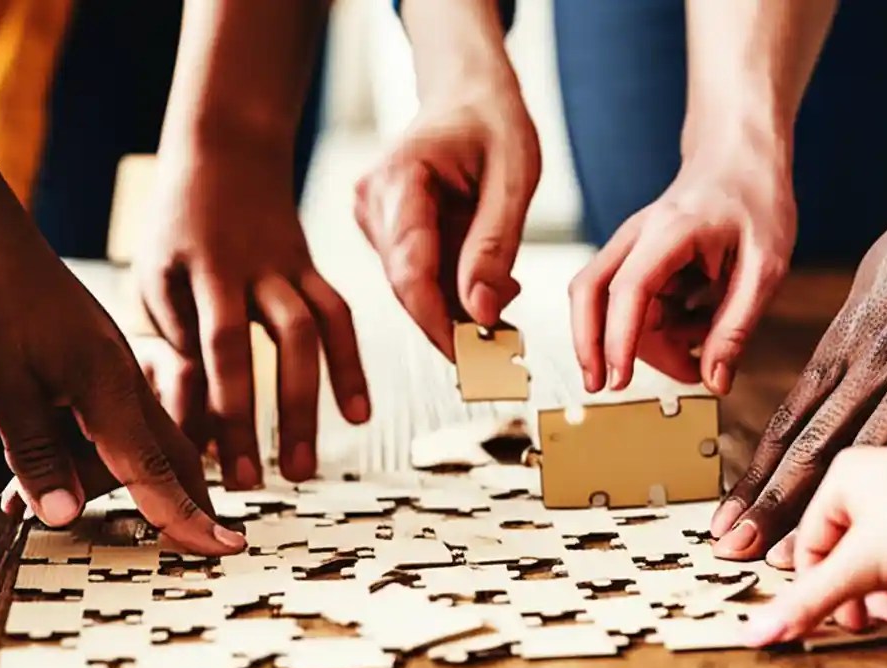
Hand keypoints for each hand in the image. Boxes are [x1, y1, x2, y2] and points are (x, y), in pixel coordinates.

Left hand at [0, 245, 243, 555]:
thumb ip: (33, 452)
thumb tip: (60, 515)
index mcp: (110, 388)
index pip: (155, 471)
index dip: (188, 518)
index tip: (228, 549)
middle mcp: (122, 382)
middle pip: (168, 458)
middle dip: (187, 503)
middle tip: (204, 543)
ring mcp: (109, 371)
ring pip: (138, 443)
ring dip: (111, 483)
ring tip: (36, 503)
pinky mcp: (90, 364)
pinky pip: (109, 422)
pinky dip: (89, 456)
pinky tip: (48, 468)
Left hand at [138, 149, 368, 488]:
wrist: (229, 146)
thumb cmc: (180, 222)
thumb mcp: (155, 272)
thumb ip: (172, 336)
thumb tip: (185, 411)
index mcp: (204, 267)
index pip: (216, 344)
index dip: (220, 405)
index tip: (212, 463)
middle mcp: (254, 267)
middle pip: (271, 343)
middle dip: (265, 417)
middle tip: (256, 481)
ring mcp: (290, 267)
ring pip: (312, 335)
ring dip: (311, 405)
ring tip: (302, 469)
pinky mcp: (313, 270)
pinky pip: (340, 318)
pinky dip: (352, 367)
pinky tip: (357, 415)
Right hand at [354, 71, 539, 356]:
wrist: (467, 94)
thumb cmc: (492, 122)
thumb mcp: (514, 179)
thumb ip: (494, 248)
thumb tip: (480, 313)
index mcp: (401, 178)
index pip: (410, 271)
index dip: (438, 322)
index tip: (472, 355)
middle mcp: (373, 200)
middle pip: (408, 286)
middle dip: (455, 318)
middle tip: (506, 333)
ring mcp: (373, 217)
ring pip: (413, 287)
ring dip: (458, 303)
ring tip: (505, 286)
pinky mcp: (383, 231)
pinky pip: (417, 275)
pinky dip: (452, 287)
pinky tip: (484, 275)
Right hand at [568, 126, 792, 394]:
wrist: (740, 156)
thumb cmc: (756, 200)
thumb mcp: (766, 267)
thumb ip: (737, 325)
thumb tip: (714, 381)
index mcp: (670, 232)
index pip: (628, 290)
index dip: (618, 339)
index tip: (618, 380)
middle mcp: (637, 237)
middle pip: (589, 292)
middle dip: (589, 344)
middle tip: (603, 388)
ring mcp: (631, 247)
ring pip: (607, 303)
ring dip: (637, 341)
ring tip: (693, 357)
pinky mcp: (636, 259)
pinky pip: (630, 302)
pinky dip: (652, 328)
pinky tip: (692, 333)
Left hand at [709, 185, 886, 561]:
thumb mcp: (868, 286)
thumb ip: (848, 339)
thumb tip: (834, 372)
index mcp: (843, 345)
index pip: (787, 425)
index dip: (756, 479)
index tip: (730, 517)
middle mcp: (875, 368)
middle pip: (815, 454)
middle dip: (773, 510)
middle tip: (738, 551)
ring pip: (873, 465)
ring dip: (840, 522)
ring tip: (810, 567)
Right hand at [744, 441, 886, 644]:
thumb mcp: (861, 563)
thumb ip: (810, 600)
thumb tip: (763, 628)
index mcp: (841, 482)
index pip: (811, 546)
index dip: (821, 587)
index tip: (832, 616)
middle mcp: (875, 491)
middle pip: (853, 560)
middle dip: (869, 597)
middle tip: (878, 618)